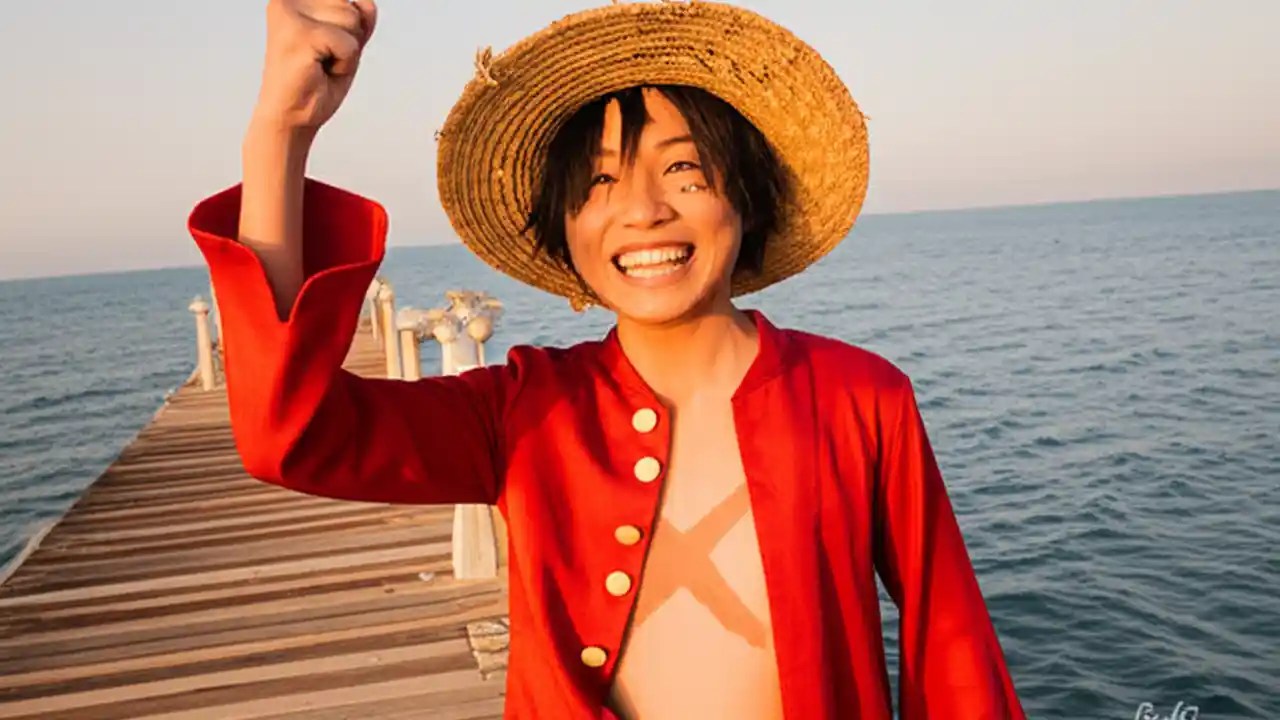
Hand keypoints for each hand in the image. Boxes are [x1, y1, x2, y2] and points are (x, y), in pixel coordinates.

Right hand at [252, 0, 377, 134]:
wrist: (292, 118)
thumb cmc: (315, 83)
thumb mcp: (345, 43)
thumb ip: (359, 17)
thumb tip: (367, 2)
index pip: (351, 1)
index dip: (351, 32)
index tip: (324, 50)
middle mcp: (288, 0)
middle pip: (352, 8)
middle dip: (349, 41)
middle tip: (322, 61)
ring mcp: (291, 13)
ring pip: (352, 22)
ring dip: (346, 53)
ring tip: (320, 66)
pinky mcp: (300, 33)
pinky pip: (349, 45)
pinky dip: (344, 65)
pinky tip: (319, 72)